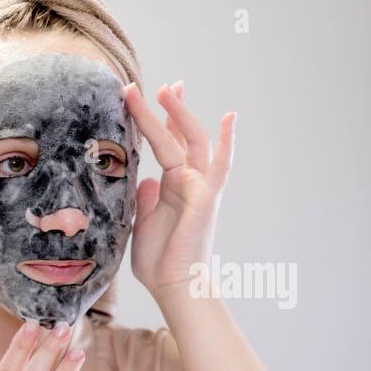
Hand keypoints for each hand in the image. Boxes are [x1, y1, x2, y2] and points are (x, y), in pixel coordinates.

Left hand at [123, 80, 236, 305]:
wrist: (174, 286)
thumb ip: (144, 199)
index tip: (145, 96)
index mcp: (171, 186)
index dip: (156, 119)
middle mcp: (188, 181)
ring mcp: (200, 186)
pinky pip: (220, 164)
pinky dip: (227, 141)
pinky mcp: (207, 196)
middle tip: (154, 85)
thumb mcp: (142, 222)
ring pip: (192, 141)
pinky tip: (229, 117)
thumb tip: (145, 180)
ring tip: (165, 89)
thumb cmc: (159, 263)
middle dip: (166, 109)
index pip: (165, 144)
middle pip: (178, 135)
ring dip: (180, 115)